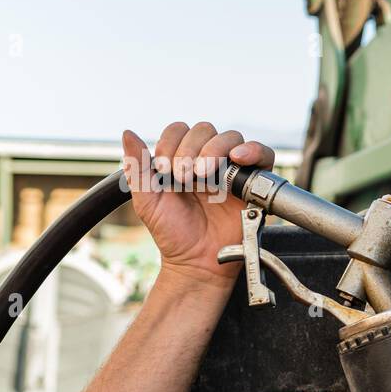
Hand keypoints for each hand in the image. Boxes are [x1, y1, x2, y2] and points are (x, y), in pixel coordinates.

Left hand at [121, 122, 275, 291]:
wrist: (197, 261)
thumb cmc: (173, 233)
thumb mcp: (147, 200)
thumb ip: (137, 167)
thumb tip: (127, 133)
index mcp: (182, 160)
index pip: (180, 130)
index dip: (171, 143)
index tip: (164, 169)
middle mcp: (208, 161)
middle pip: (205, 130)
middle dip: (190, 149)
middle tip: (184, 177)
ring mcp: (232, 170)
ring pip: (231, 138)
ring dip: (215, 150)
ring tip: (205, 174)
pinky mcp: (253, 183)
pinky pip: (263, 155)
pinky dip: (252, 151)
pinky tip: (238, 159)